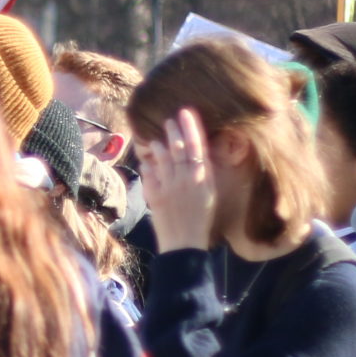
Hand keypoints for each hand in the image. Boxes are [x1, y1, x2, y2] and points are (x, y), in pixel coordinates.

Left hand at [134, 109, 217, 252]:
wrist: (184, 244)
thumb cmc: (200, 219)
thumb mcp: (209, 193)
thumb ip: (202, 172)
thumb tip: (196, 153)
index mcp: (202, 178)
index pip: (197, 146)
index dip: (190, 127)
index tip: (185, 112)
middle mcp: (185, 180)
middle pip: (178, 148)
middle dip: (173, 132)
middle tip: (169, 120)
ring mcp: (168, 187)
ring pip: (162, 158)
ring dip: (159, 146)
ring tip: (157, 139)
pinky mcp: (153, 196)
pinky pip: (149, 174)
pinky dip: (148, 165)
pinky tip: (147, 160)